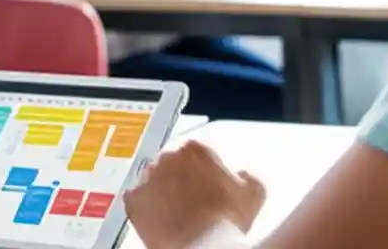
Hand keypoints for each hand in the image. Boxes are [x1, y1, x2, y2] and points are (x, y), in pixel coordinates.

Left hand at [124, 141, 265, 248]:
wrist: (201, 245)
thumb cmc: (227, 219)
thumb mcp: (254, 194)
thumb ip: (248, 176)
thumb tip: (242, 175)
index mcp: (195, 149)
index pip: (196, 153)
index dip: (203, 171)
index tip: (207, 184)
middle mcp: (166, 157)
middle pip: (173, 165)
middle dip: (180, 179)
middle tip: (192, 200)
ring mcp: (146, 177)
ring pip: (154, 181)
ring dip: (162, 192)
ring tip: (177, 214)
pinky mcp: (133, 199)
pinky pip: (138, 200)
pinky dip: (146, 208)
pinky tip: (160, 220)